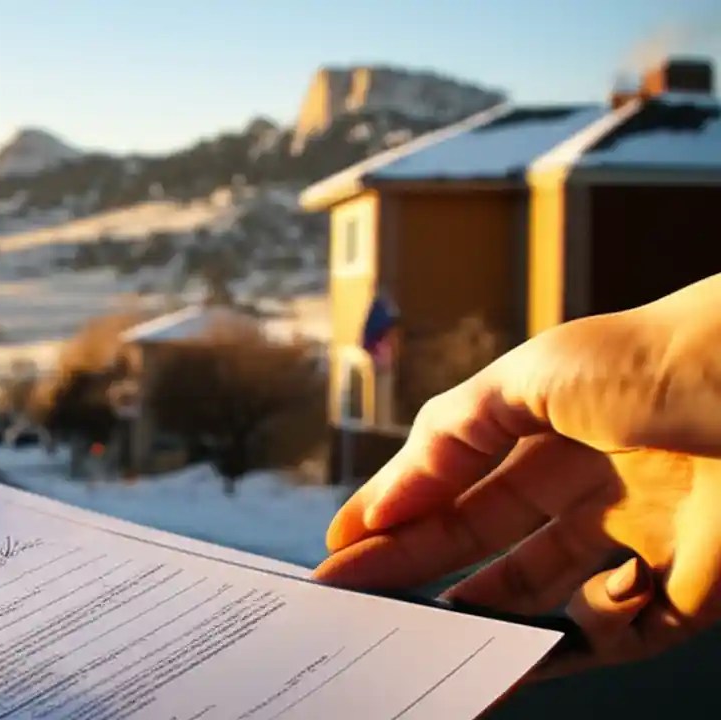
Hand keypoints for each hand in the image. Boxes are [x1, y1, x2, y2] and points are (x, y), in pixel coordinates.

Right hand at [313, 274, 720, 675]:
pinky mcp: (683, 593)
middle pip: (483, 541)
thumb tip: (377, 506)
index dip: (399, 516)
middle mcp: (588, 484)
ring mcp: (635, 540)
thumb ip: (447, 440)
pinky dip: (551, 653)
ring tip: (412, 634)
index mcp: (552, 427)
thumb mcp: (527, 377)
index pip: (458, 483)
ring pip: (535, 596)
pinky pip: (606, 639)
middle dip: (414, 569)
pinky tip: (500, 652)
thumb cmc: (655, 360)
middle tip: (351, 601)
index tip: (341, 551)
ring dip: (472, 618)